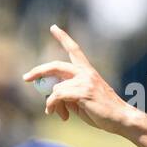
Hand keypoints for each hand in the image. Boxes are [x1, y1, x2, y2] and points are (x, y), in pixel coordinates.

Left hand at [23, 25, 137, 135]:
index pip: (74, 49)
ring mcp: (85, 81)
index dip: (63, 37)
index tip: (53, 27)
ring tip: (60, 114)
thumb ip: (68, 93)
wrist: (120, 118)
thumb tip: (51, 95)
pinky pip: (58, 96)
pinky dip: (53, 106)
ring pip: (55, 88)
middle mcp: (86, 73)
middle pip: (56, 66)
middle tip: (26, 78)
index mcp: (88, 71)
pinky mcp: (83, 92)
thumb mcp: (82, 99)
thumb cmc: (102, 111)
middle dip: (38, 71)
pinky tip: (62, 116)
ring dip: (52, 103)